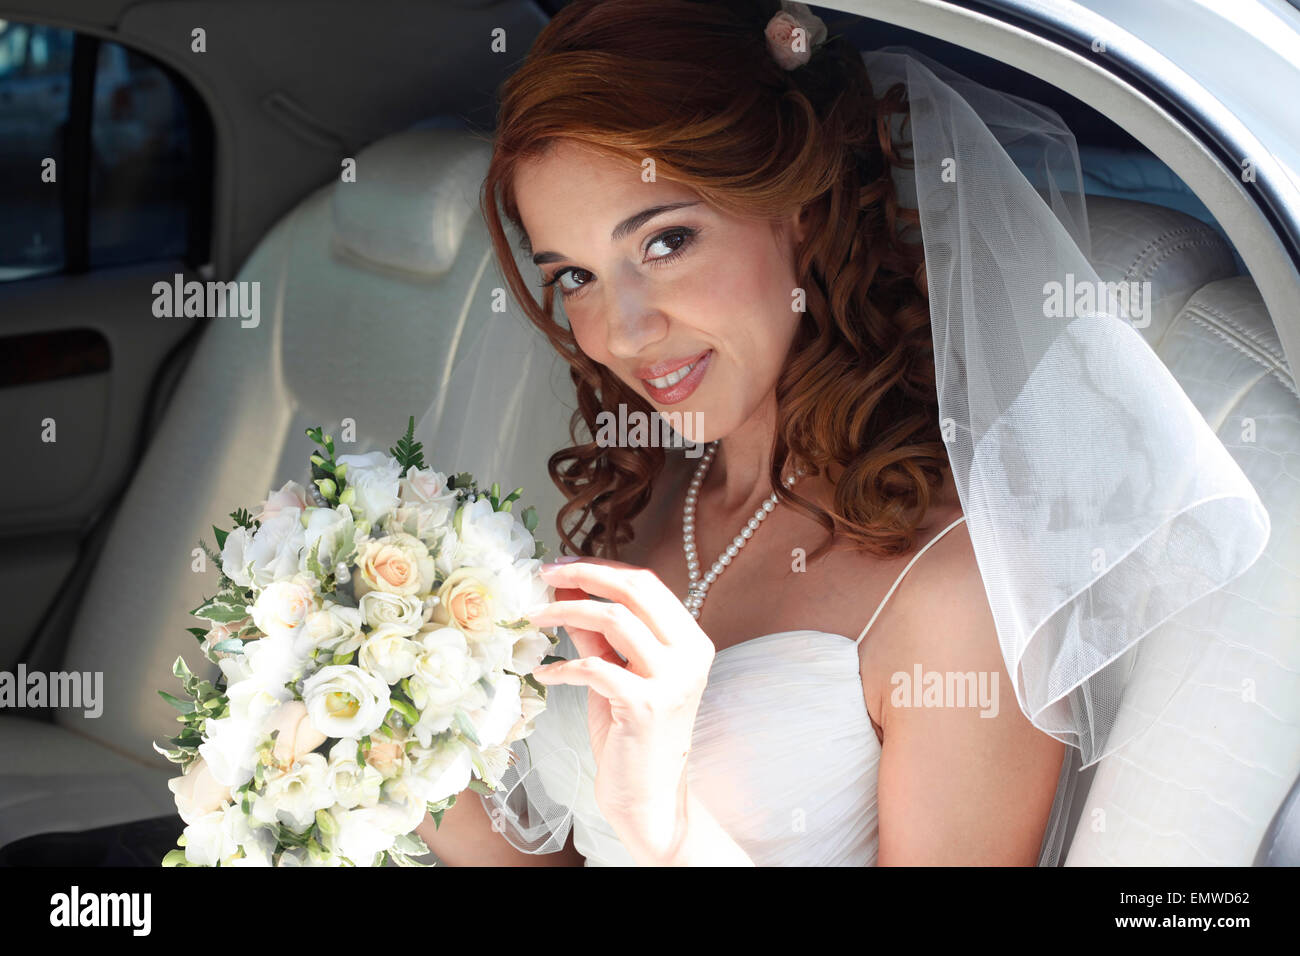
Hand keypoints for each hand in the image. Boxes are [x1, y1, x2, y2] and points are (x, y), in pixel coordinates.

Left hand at [524, 557, 715, 864]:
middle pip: (635, 588)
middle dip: (584, 574)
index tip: (561, 565)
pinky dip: (563, 666)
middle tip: (544, 574)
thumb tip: (565, 592)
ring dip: (566, 612)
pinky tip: (544, 673)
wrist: (647, 797)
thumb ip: (597, 635)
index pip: (646, 582)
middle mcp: (690, 654)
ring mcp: (672, 680)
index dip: (600, 567)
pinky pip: (596, 667)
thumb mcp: (615, 674)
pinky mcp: (647, 706)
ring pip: (615, 619)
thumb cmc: (631, 736)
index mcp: (690, 640)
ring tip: (534, 618)